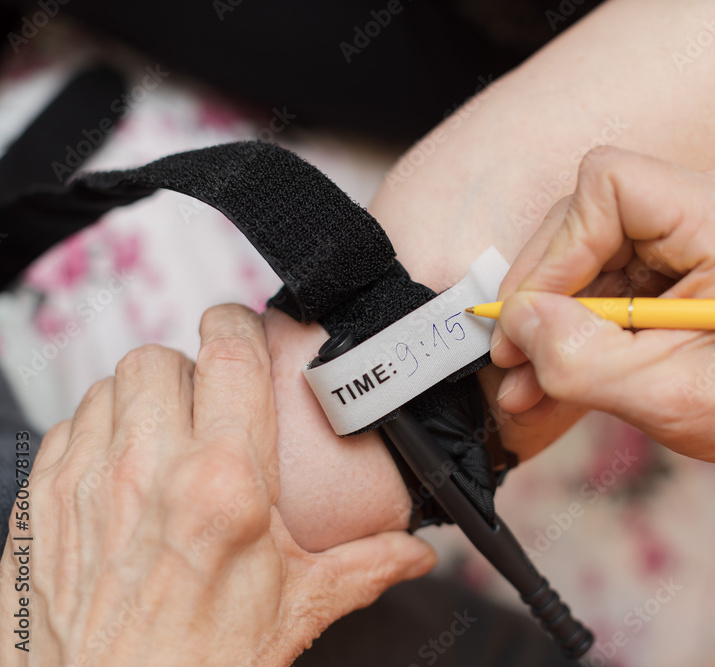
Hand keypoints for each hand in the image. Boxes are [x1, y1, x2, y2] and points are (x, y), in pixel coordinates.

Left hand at [0, 304, 434, 666]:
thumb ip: (365, 567)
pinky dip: (97, 433)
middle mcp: (147, 471)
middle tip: (208, 402)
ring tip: (165, 434)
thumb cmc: (198, 666)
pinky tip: (120, 469)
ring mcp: (85, 484)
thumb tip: (414, 554)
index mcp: (224, 484)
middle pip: (160, 358)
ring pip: (109, 386)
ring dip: (140, 399)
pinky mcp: (42, 504)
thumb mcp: (296, 610)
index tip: (245, 328)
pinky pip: (68, 428)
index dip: (238, 323)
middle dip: (188, 368)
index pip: (229, 352)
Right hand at [490, 147, 714, 473]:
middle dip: (545, 287)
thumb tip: (514, 318)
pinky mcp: (673, 246)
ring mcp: (692, 220)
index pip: (610, 185)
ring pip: (586, 242)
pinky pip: (602, 264)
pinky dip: (572, 315)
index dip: (559, 248)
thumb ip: (574, 357)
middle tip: (514, 352)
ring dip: (551, 310)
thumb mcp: (655, 393)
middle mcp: (712, 202)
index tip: (534, 315)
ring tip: (527, 377)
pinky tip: (550, 365)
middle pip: (588, 212)